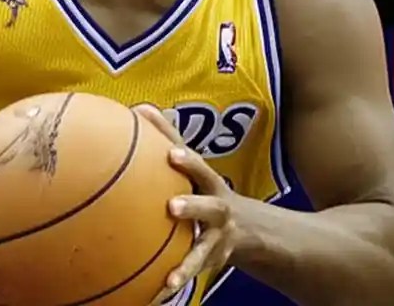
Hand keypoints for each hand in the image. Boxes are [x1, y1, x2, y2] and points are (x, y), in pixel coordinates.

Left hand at [133, 105, 240, 303]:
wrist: (254, 230)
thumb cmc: (207, 189)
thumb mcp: (194, 167)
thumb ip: (168, 137)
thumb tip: (139, 106)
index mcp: (209, 182)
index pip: (198, 165)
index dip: (187, 159)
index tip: (171, 154)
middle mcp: (219, 208)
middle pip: (210, 205)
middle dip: (194, 206)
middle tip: (173, 207)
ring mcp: (219, 237)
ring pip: (204, 251)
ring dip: (188, 263)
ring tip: (173, 278)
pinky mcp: (214, 260)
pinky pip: (195, 273)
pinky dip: (178, 282)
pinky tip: (161, 293)